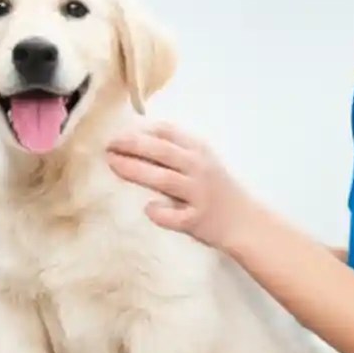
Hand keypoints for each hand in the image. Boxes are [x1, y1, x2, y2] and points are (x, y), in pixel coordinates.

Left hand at [106, 122, 257, 252]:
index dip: (141, 130)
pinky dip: (159, 212)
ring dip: (135, 170)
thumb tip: (135, 139)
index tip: (118, 133)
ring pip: (163, 179)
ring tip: (113, 165)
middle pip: (161, 151)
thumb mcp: (202, 161)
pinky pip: (174, 216)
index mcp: (198, 149)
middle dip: (132, 145)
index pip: (167, 132)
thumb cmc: (216, 188)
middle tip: (108, 145)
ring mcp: (198, 193)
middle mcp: (198, 167)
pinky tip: (148, 209)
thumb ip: (175, 151)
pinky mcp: (197, 219)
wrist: (245, 221)